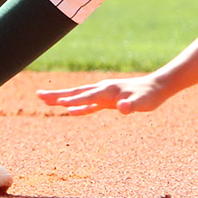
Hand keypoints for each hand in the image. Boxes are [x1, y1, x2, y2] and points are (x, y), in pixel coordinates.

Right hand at [37, 74, 166, 115]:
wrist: (158, 86)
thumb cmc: (151, 95)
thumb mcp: (144, 103)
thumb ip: (132, 106)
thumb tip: (122, 108)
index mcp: (109, 91)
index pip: (87, 96)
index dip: (73, 101)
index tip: (57, 104)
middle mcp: (103, 90)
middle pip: (76, 92)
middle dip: (58, 95)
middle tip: (39, 96)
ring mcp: (104, 94)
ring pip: (79, 96)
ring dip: (63, 98)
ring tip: (46, 100)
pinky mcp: (108, 100)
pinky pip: (89, 104)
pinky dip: (79, 106)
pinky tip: (70, 111)